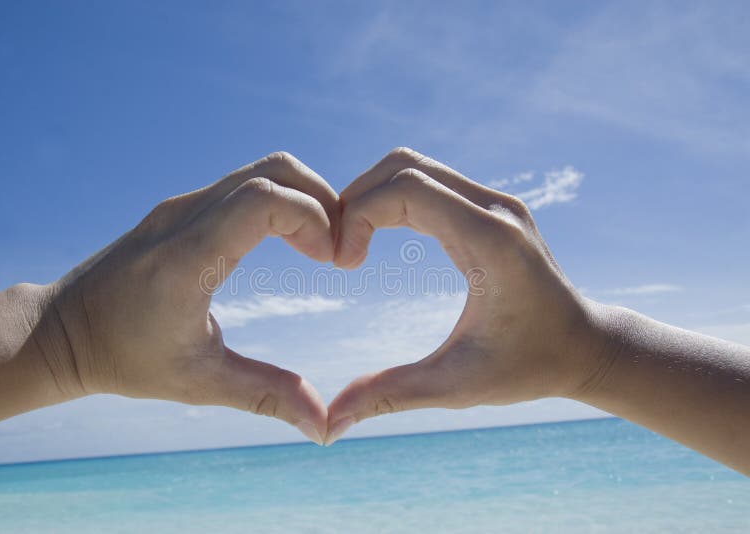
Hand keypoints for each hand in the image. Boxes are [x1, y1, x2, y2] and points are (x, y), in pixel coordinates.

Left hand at [46, 152, 337, 443]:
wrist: (61, 332)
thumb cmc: (125, 357)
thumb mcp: (199, 382)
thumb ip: (267, 396)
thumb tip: (324, 426)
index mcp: (188, 257)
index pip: (264, 200)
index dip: (313, 219)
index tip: (331, 261)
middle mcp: (184, 217)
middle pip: (273, 170)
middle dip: (322, 199)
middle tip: (339, 246)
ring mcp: (180, 205)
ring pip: (260, 170)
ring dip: (303, 197)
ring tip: (321, 243)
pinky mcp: (180, 207)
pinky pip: (242, 184)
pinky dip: (279, 199)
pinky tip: (290, 238)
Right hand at [326, 148, 605, 443]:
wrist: (585, 347)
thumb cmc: (529, 367)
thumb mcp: (457, 385)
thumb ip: (391, 394)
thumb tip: (331, 422)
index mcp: (490, 242)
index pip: (407, 189)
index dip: (359, 215)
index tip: (343, 263)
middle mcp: (495, 209)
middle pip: (404, 166)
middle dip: (357, 199)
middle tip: (338, 249)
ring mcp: (496, 203)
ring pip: (415, 167)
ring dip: (373, 196)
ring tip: (352, 242)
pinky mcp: (492, 207)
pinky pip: (431, 182)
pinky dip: (394, 199)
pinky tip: (379, 235)